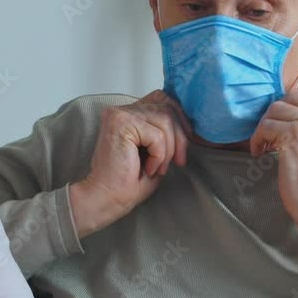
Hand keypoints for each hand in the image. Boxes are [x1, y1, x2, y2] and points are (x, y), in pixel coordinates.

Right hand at [70, 90, 191, 238]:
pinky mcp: (121, 124)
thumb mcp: (156, 151)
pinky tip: (148, 168)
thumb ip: (165, 131)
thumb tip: (189, 125)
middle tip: (178, 161)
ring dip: (169, 149)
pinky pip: (156, 135)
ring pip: (165, 120)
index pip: (162, 98)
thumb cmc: (129, 181)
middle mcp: (121, 110)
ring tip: (159, 167)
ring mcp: (119, 114)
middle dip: (180, 137)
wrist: (108, 198)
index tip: (186, 141)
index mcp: (128, 113)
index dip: (179, 117)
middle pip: (167, 108)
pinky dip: (159, 155)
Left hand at [249, 72, 297, 287]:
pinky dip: (258, 139)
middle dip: (278, 113)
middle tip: (274, 134)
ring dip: (266, 127)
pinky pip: (266, 125)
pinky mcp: (295, 135)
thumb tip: (294, 101)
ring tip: (268, 145)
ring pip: (275, 108)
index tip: (294, 99)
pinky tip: (262, 153)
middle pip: (292, 94)